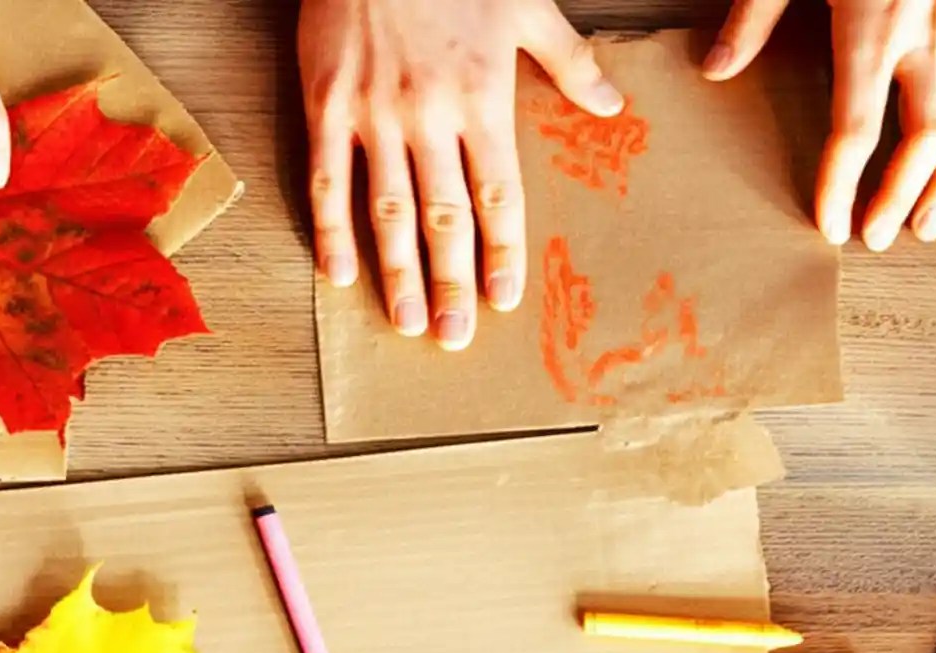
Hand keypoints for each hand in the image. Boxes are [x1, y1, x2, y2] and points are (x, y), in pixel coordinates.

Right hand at [298, 0, 623, 349]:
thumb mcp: (526, 5)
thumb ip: (570, 62)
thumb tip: (611, 107)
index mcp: (482, 99)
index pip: (497, 195)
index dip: (502, 250)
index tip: (505, 297)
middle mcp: (429, 118)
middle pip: (444, 217)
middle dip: (452, 281)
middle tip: (455, 335)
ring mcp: (372, 116)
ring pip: (387, 210)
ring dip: (398, 272)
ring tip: (407, 322)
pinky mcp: (324, 106)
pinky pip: (327, 180)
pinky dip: (331, 230)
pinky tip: (339, 275)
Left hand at [704, 0, 935, 250]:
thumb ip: (753, 18)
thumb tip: (716, 70)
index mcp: (871, 28)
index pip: (855, 130)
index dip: (841, 186)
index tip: (828, 225)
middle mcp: (928, 34)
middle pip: (925, 140)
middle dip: (900, 197)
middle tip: (876, 238)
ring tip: (928, 224)